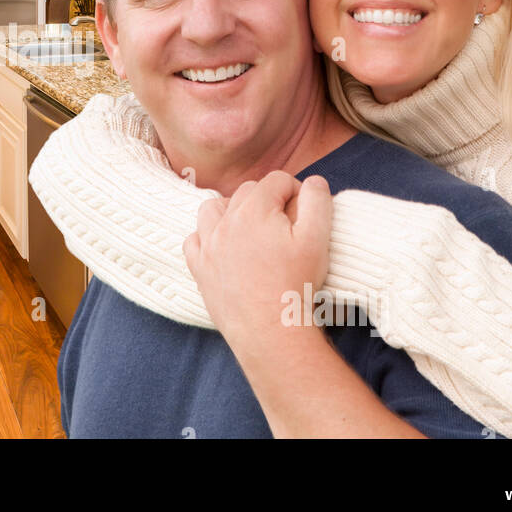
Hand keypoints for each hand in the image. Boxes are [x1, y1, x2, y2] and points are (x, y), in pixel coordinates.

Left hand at [183, 172, 333, 354]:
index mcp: (255, 210)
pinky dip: (206, 237)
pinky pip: (194, 240)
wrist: (270, 331)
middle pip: (246, 192)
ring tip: (250, 227)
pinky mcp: (199, 268)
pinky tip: (222, 247)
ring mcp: (208, 245)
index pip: (276, 180)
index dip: (295, 190)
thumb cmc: (296, 284)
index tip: (304, 210)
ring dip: (231, 210)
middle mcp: (225, 222)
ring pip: (212, 208)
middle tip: (285, 224)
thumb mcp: (317, 239)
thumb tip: (313, 182)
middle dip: (267, 199)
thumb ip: (317, 202)